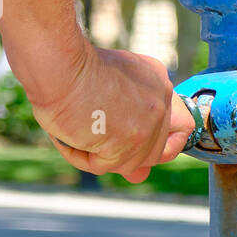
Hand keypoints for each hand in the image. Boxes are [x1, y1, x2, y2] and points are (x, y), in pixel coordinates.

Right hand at [28, 45, 195, 182]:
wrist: (55, 60)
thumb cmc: (70, 67)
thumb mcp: (110, 87)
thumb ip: (133, 123)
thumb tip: (139, 176)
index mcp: (159, 84)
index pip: (181, 128)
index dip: (163, 142)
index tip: (139, 141)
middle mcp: (160, 105)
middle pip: (156, 153)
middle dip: (126, 151)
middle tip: (96, 131)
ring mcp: (147, 126)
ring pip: (128, 164)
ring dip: (98, 153)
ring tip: (75, 127)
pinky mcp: (127, 143)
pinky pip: (102, 166)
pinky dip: (79, 155)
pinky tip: (66, 134)